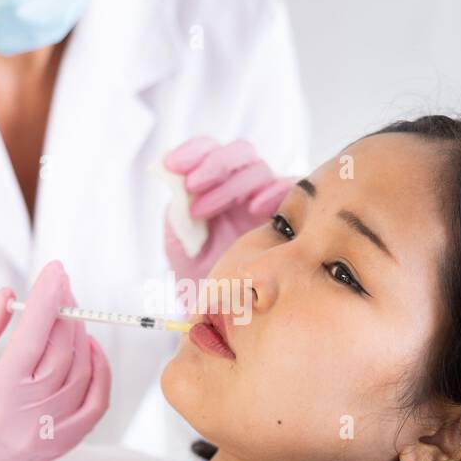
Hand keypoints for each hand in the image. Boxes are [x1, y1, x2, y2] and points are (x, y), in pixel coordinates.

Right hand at [0, 260, 110, 460]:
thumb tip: (9, 294)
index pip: (29, 342)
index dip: (45, 304)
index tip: (54, 272)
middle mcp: (30, 417)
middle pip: (60, 353)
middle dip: (64, 311)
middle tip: (61, 284)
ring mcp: (55, 430)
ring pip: (81, 371)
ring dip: (79, 334)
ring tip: (67, 312)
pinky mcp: (71, 437)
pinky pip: (98, 398)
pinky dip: (99, 367)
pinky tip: (87, 345)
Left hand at [162, 137, 296, 283]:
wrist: (220, 310)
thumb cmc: (199, 273)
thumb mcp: (179, 241)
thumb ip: (177, 210)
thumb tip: (173, 178)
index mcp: (215, 183)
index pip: (209, 150)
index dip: (192, 152)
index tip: (171, 166)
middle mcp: (243, 186)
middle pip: (239, 153)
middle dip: (213, 165)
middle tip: (192, 186)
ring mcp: (266, 199)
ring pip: (258, 170)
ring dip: (231, 184)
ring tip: (207, 211)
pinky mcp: (288, 216)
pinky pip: (289, 189)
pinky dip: (273, 191)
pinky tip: (255, 208)